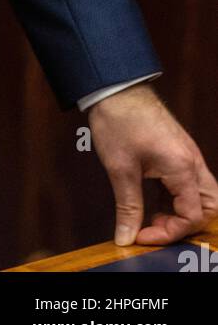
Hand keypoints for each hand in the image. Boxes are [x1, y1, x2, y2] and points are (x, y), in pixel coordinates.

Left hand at [88, 84, 217, 246]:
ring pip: (199, 195)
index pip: (193, 216)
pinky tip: (151, 200)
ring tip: (150, 214)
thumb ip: (128, 207)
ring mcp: (187, 155)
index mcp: (183, 167)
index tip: (142, 235)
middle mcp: (192, 162)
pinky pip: (186, 182)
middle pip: (208, 207)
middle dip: (185, 224)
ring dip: (179, 211)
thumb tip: (127, 237)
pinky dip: (173, 197)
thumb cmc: (119, 120)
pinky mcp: (178, 151)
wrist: (114, 87)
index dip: (168, 232)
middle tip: (156, 227)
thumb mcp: (120, 169)